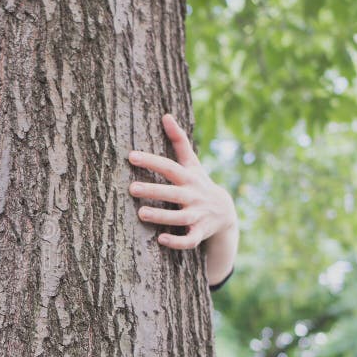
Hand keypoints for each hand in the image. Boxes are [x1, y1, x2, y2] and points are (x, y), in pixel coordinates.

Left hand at [128, 114, 237, 252]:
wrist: (226, 213)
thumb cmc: (199, 183)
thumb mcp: (192, 163)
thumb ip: (178, 141)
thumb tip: (166, 115)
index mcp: (188, 178)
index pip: (169, 167)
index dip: (151, 161)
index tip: (131, 156)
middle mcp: (193, 196)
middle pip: (173, 193)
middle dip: (154, 190)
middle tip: (131, 188)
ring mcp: (197, 216)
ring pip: (179, 218)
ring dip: (161, 216)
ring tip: (141, 213)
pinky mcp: (199, 233)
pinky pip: (189, 240)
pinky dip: (177, 241)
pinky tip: (161, 239)